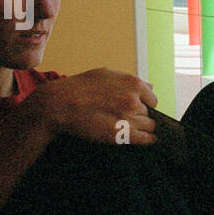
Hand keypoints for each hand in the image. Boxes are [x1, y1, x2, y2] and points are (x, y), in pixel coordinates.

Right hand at [29, 68, 157, 144]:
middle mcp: (133, 100)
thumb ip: (129, 80)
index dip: (145, 104)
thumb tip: (149, 87)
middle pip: (149, 113)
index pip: (152, 99)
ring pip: (149, 126)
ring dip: (143, 128)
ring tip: (132, 128)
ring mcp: (128, 118)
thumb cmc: (80, 87)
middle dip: (141, 115)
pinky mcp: (120, 134)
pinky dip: (149, 140)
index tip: (138, 108)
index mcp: (133, 83)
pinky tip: (149, 140)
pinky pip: (145, 139)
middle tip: (127, 118)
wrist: (60, 103)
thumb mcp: (106, 74)